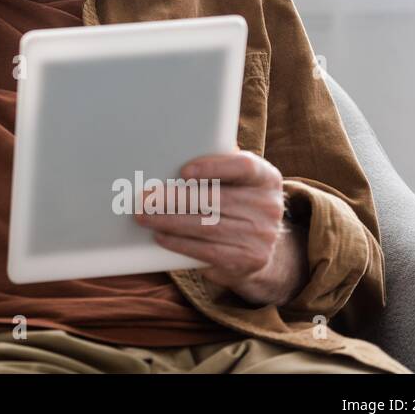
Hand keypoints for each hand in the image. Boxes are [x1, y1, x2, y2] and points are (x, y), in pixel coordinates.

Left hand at [131, 150, 309, 306]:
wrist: (260, 249)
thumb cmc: (236, 204)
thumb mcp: (236, 182)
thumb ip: (216, 167)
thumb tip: (170, 153)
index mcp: (266, 178)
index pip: (243, 167)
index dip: (213, 167)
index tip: (183, 171)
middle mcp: (269, 206)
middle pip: (215, 199)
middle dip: (174, 198)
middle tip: (144, 197)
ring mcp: (262, 236)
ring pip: (207, 226)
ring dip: (169, 221)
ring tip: (144, 216)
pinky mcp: (249, 260)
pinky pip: (208, 251)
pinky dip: (180, 243)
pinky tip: (161, 236)